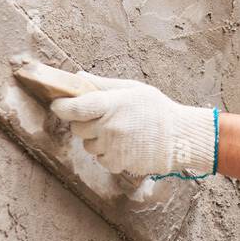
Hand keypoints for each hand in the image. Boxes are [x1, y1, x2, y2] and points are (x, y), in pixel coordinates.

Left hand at [50, 72, 216, 178]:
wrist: (180, 137)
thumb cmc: (157, 109)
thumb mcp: (132, 89)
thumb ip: (103, 85)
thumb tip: (78, 77)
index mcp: (111, 104)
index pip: (73, 108)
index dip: (61, 107)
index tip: (59, 105)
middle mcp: (108, 127)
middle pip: (77, 128)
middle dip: (83, 122)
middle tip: (102, 118)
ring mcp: (112, 147)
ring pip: (88, 145)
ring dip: (97, 139)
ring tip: (119, 132)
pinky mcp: (118, 163)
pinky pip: (100, 159)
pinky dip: (107, 154)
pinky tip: (125, 145)